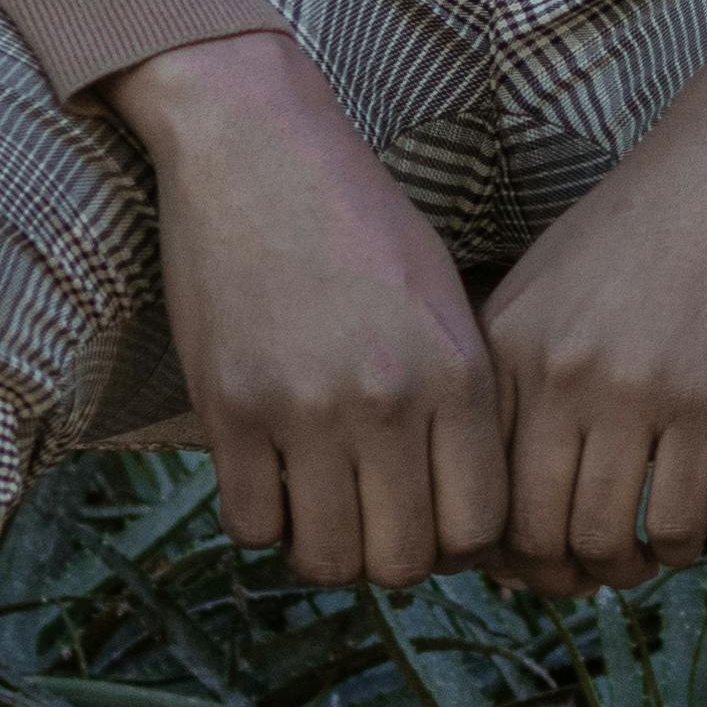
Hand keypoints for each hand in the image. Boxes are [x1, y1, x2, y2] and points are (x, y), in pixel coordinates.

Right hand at [104, 29, 507, 586]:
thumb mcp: (442, 296)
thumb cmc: (355, 218)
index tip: (431, 523)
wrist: (254, 145)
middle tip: (369, 528)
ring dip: (323, 554)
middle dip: (389, 561)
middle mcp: (387, 400)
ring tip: (316, 517)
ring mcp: (304, 408)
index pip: (478, 527)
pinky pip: (250, 525)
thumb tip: (465, 506)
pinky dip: (260, 523)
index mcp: (455, 372)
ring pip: (327, 559)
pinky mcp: (229, 406)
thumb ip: (459, 396)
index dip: (457, 547)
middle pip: (404, 560)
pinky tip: (266, 484)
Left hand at [481, 6, 706, 595]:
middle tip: (579, 582)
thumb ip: (517, 369)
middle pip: (530, 529)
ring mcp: (630, 389)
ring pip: (599, 535)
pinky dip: (676, 549)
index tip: (519, 560)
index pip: (473, 483)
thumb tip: (503, 483)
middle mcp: (554, 372)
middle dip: (552, 576)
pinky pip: (674, 518)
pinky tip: (683, 540)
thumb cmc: (648, 223)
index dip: (491, 546)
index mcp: (504, 345)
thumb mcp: (548, 282)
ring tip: (633, 564)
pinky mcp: (706, 401)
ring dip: (616, 571)